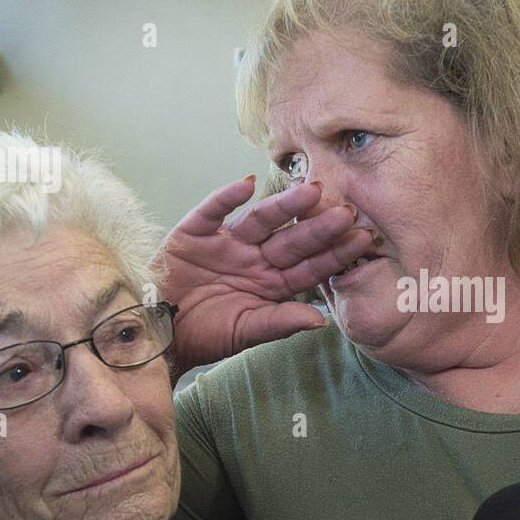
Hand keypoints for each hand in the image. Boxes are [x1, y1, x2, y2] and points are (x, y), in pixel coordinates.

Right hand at [156, 175, 372, 373]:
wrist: (156, 333)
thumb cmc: (203, 335)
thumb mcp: (245, 331)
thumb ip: (281, 322)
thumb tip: (322, 320)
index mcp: (271, 283)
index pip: (309, 266)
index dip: (335, 253)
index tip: (362, 239)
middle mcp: (254, 258)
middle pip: (291, 239)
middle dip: (318, 226)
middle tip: (346, 211)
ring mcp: (226, 243)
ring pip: (260, 220)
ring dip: (284, 205)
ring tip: (311, 191)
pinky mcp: (194, 233)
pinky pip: (212, 211)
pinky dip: (226, 197)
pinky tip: (247, 184)